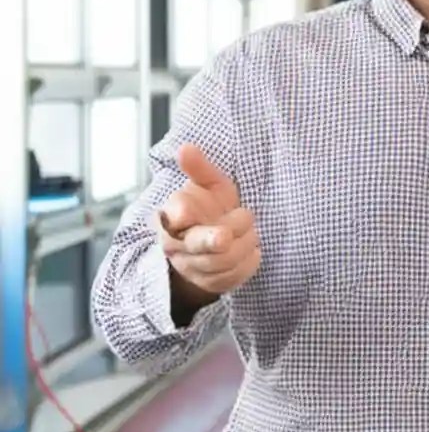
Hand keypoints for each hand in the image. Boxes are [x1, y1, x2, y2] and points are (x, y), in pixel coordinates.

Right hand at [157, 144, 260, 305]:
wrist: (210, 241)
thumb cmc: (208, 207)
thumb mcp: (206, 186)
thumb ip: (198, 169)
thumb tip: (186, 148)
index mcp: (172, 218)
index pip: (172, 218)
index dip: (180, 215)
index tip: (187, 212)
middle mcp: (178, 245)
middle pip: (196, 245)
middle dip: (211, 240)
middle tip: (225, 234)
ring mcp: (194, 267)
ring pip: (223, 260)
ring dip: (244, 241)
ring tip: (249, 229)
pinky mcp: (212, 283)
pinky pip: (236, 276)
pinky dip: (249, 260)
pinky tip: (252, 248)